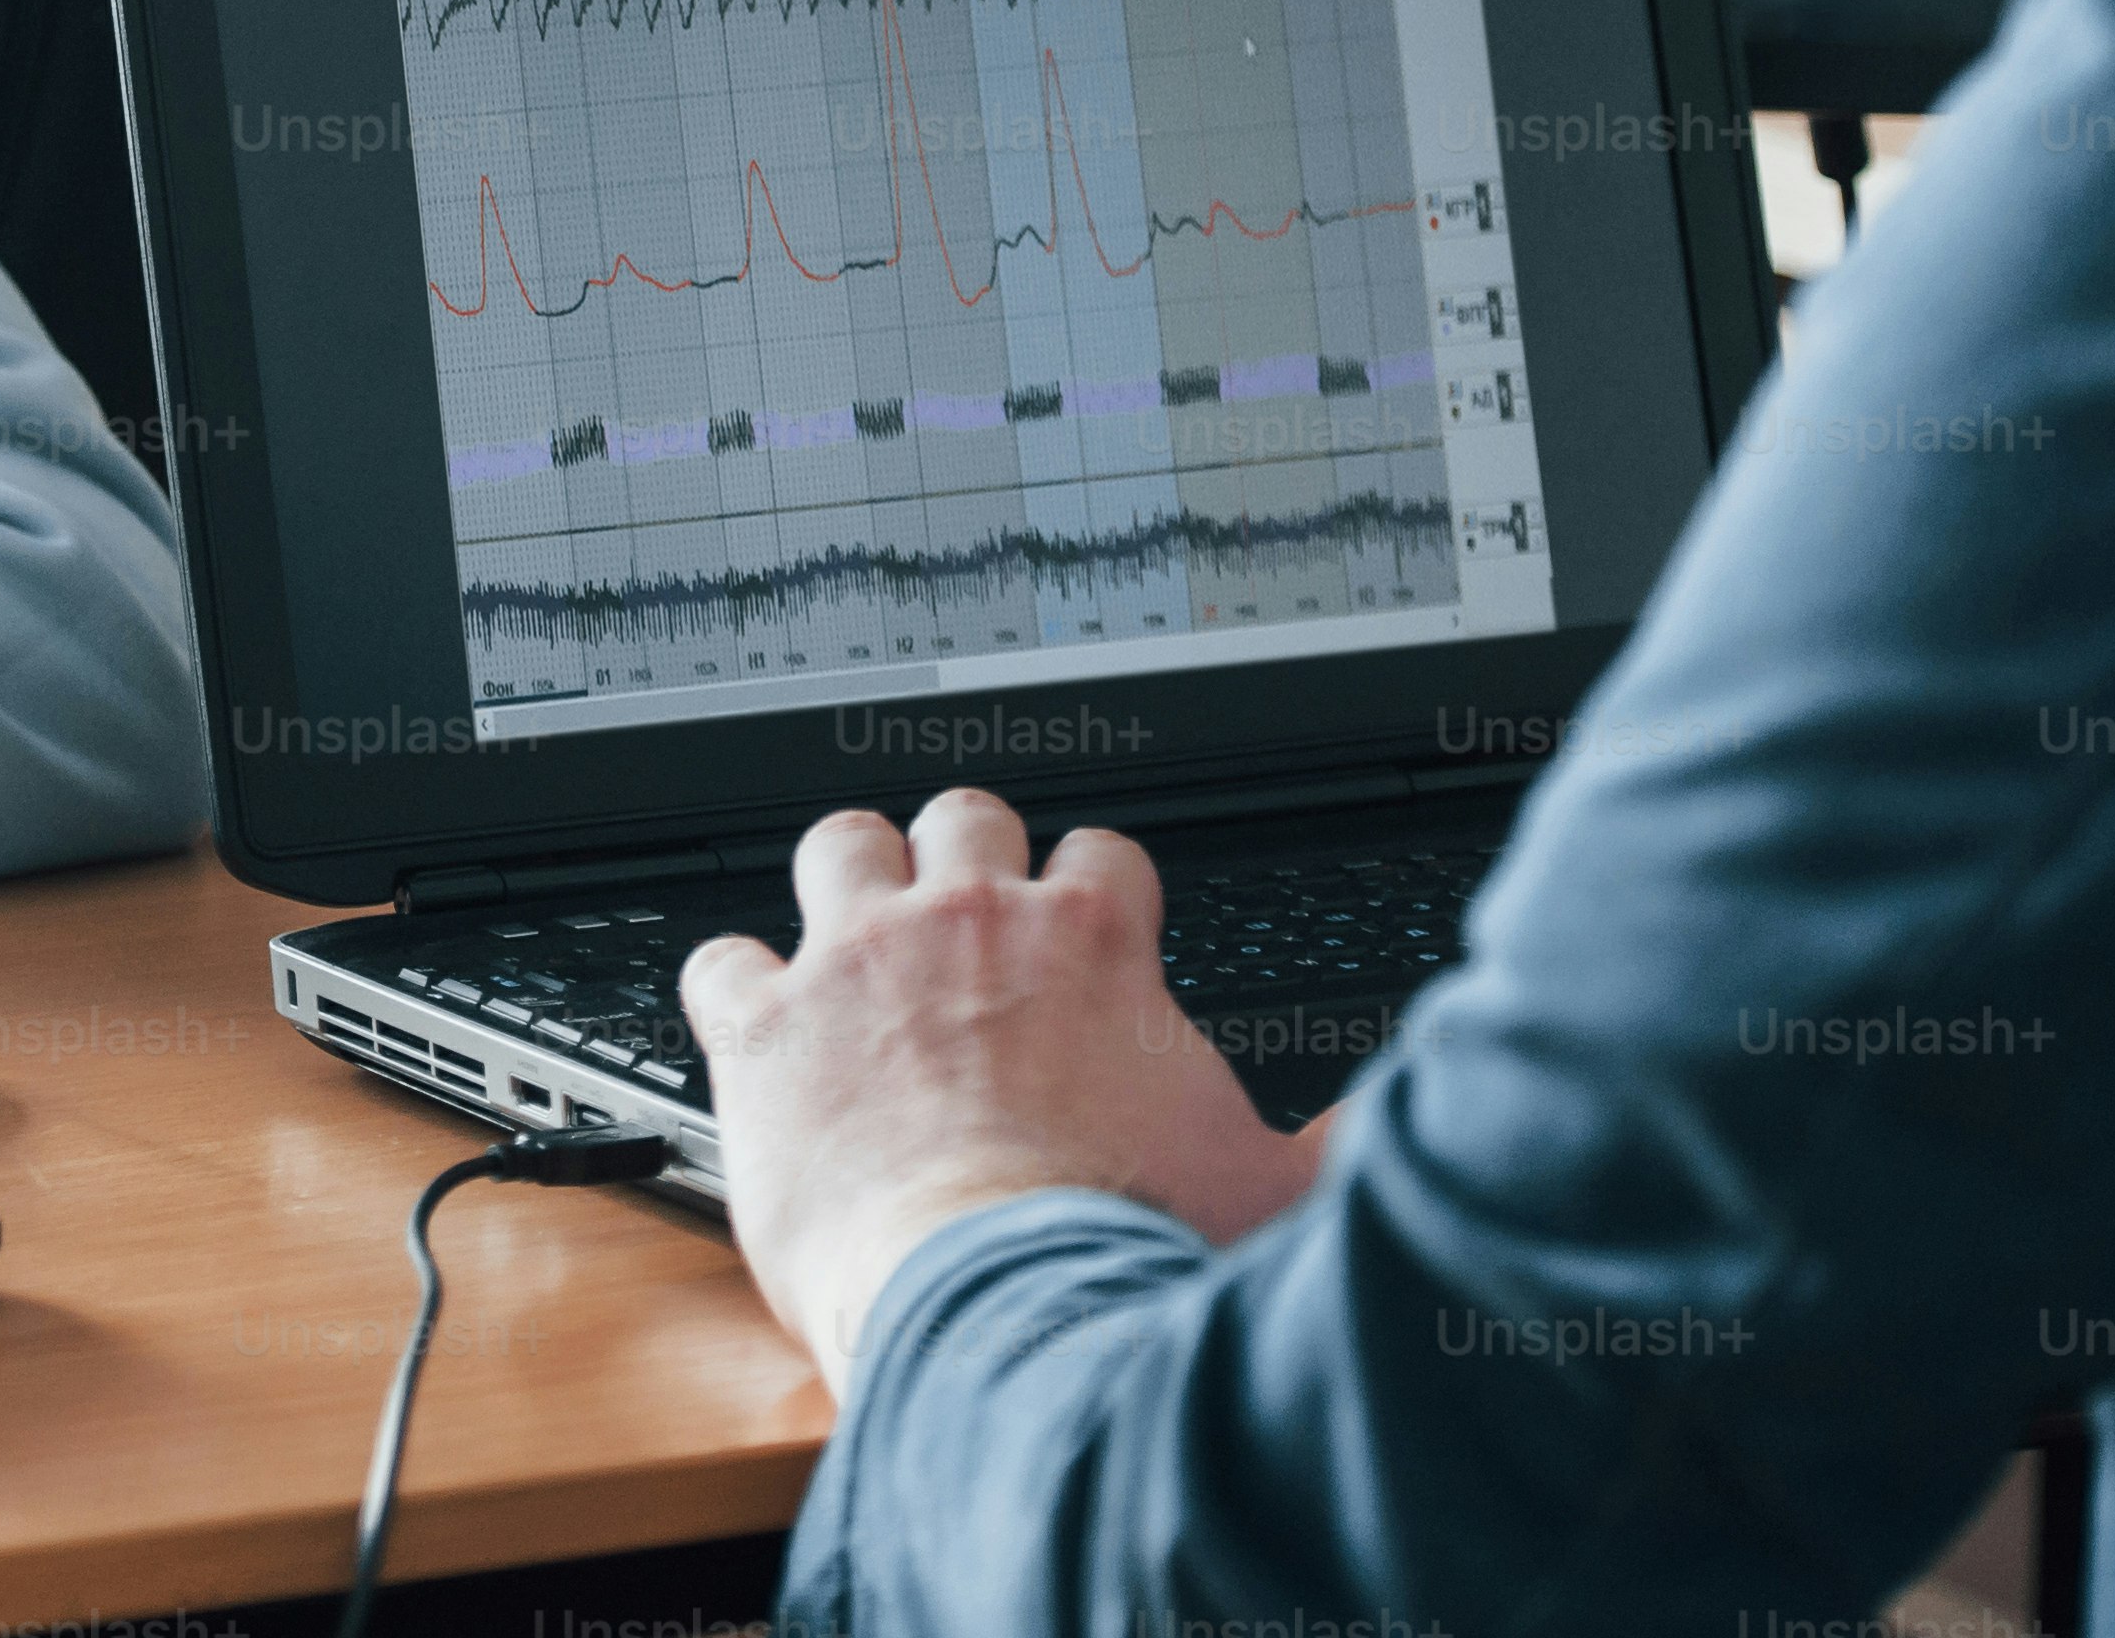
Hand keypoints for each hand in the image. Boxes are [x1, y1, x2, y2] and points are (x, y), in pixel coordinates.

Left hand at [680, 790, 1332, 1401]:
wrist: (1006, 1298)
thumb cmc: (1125, 1246)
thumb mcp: (1269, 1187)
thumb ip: (1330, 1140)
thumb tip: (1394, 1131)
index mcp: (1089, 945)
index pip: (1098, 856)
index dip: (1088, 895)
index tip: (1079, 938)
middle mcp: (968, 924)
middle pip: (963, 817)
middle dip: (963, 860)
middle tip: (959, 925)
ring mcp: (857, 964)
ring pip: (838, 844)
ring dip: (844, 883)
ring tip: (848, 938)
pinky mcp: (767, 1028)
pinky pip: (719, 961)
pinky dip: (731, 988)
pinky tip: (746, 1024)